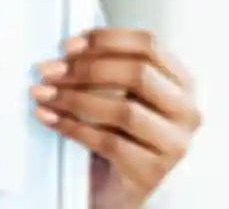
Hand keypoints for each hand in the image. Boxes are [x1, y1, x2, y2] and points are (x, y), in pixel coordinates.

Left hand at [30, 29, 201, 207]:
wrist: (114, 188)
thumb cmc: (115, 133)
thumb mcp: (114, 95)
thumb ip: (101, 70)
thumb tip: (62, 56)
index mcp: (179, 83)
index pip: (149, 46)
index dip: (106, 40)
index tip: (69, 45)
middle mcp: (185, 111)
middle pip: (138, 74)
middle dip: (86, 69)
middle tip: (49, 70)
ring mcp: (174, 144)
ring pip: (124, 110)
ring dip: (75, 99)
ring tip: (43, 94)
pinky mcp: (152, 171)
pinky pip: (109, 143)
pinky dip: (72, 127)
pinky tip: (50, 117)